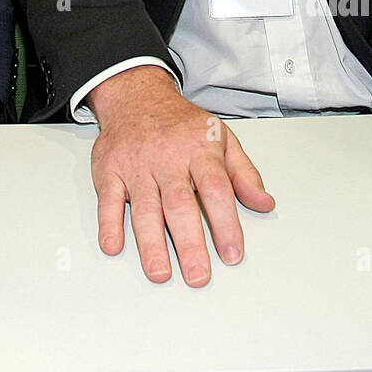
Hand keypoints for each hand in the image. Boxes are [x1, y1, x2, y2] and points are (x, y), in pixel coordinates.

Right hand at [88, 66, 273, 285]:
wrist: (137, 96)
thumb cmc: (181, 124)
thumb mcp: (222, 138)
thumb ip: (244, 173)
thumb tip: (264, 203)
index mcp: (199, 151)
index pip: (216, 189)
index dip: (225, 223)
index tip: (232, 253)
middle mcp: (167, 159)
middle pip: (179, 204)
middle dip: (189, 243)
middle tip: (197, 275)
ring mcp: (137, 166)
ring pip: (145, 207)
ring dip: (151, 243)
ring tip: (161, 273)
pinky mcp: (110, 170)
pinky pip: (108, 199)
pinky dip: (108, 223)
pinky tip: (113, 245)